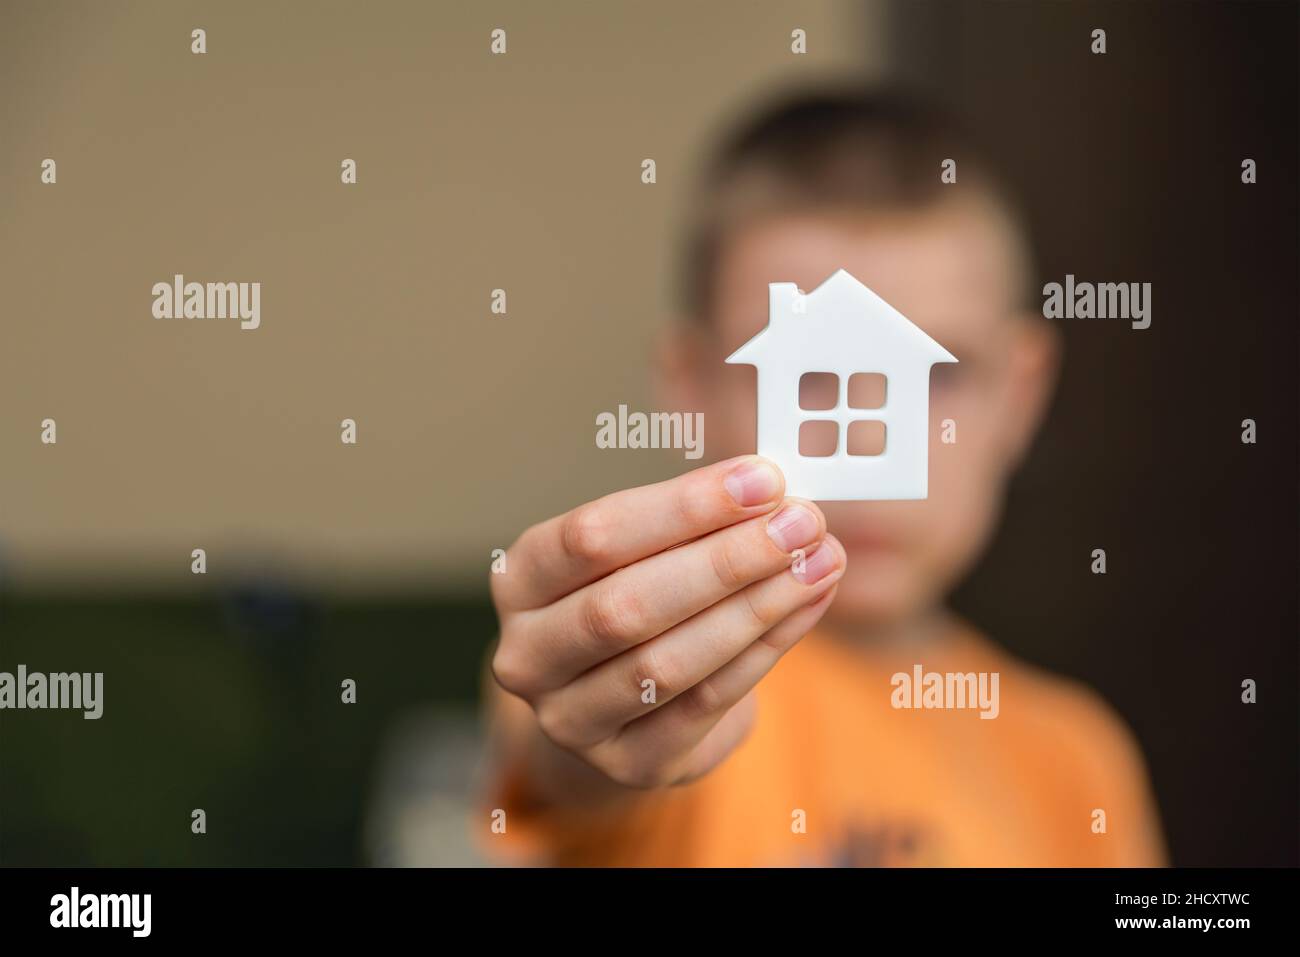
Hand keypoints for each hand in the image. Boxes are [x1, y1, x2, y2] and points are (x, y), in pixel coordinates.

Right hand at [490, 455, 844, 789]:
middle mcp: (527, 654)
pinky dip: (766, 649)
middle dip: (726, 559)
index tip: (762, 479)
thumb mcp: (640, 551)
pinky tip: (806, 605)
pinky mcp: (629, 762)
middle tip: (801, 521)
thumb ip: (692, 522)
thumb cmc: (636, 598)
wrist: (617, 709)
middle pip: (627, 605)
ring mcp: (570, 719)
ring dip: (756, 606)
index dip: (682, 506)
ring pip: (668, 661)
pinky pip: (705, 703)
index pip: (592, 536)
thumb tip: (773, 492)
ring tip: (819, 561)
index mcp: (519, 578)